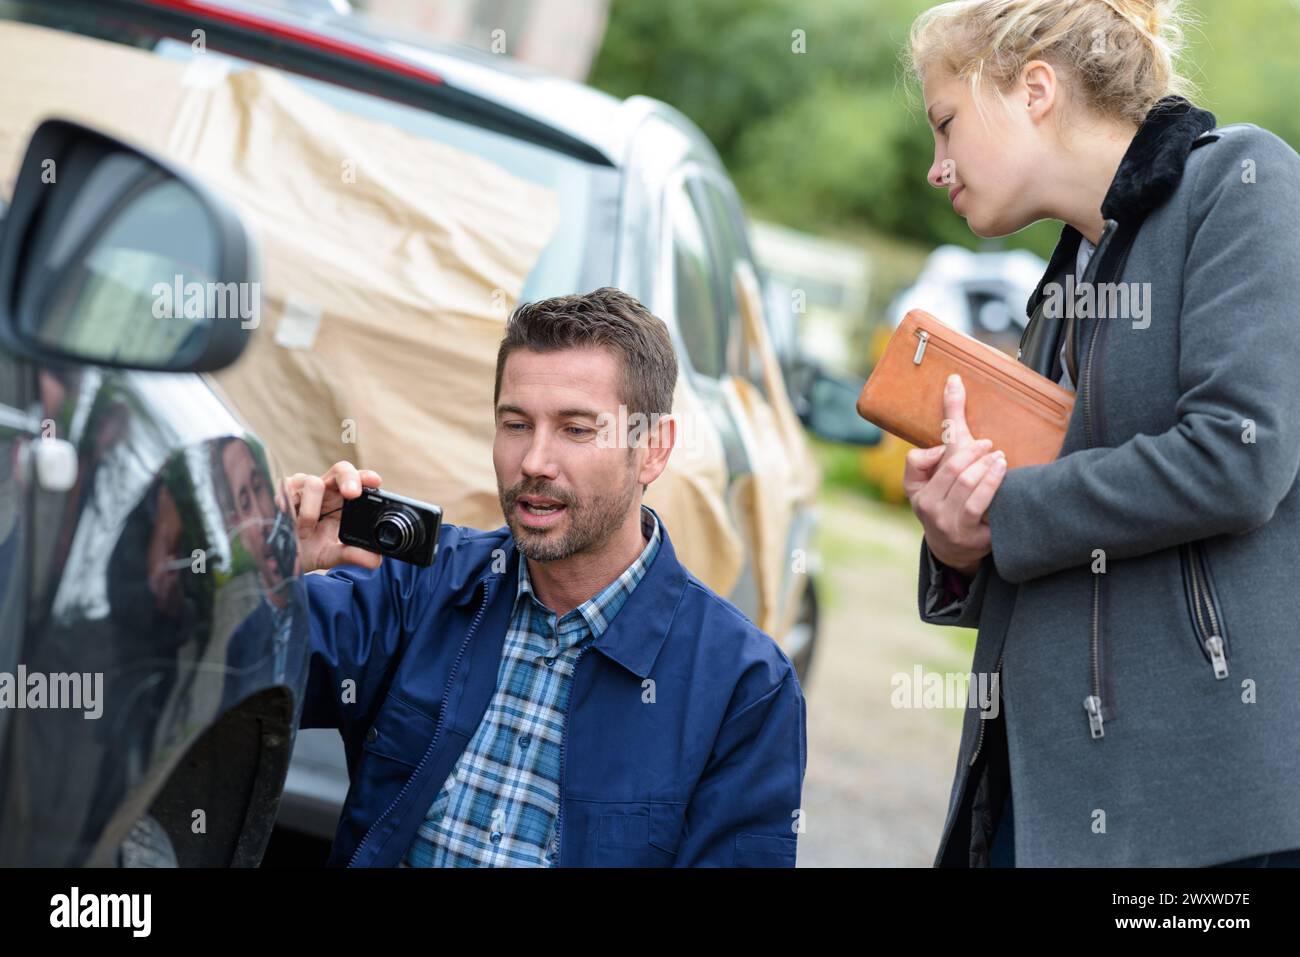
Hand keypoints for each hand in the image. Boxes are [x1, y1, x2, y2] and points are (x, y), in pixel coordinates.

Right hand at [286, 460, 383, 572]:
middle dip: (348, 478)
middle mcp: (325, 490)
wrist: (278, 558)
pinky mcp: (281, 491)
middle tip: (352, 494)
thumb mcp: (330, 555)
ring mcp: (303, 488)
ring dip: (311, 511)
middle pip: (340, 470)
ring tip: (305, 530)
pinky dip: (291, 510)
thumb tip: (375, 561)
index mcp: (342, 501)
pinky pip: (287, 492)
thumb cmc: (308, 550)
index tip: (375, 482)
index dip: (365, 477)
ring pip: (312, 483)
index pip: (357, 481)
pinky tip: (288, 521)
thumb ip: (352, 555)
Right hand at [902, 374, 1007, 576]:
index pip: (917, 460)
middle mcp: (925, 507)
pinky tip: (1001, 470)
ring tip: (998, 457)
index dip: (941, 448)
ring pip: (965, 483)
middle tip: (989, 445)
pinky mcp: (966, 537)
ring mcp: (944, 523)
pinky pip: (977, 504)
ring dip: (985, 466)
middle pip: (950, 468)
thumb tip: (955, 381)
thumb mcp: (937, 472)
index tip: (966, 437)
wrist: (957, 549)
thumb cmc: (949, 498)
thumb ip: (949, 427)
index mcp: (914, 489)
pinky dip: (991, 483)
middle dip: (972, 452)